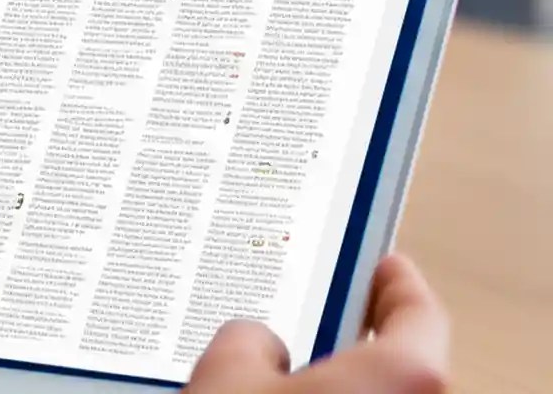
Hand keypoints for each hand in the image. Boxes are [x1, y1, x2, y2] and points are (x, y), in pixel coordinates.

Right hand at [186, 254, 448, 393]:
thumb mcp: (226, 372)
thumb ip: (248, 338)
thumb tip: (255, 341)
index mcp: (402, 375)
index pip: (419, 312)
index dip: (396, 281)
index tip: (384, 262)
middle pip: (398, 361)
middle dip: (357, 334)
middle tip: (326, 308)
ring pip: (370, 393)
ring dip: (336, 379)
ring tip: (282, 364)